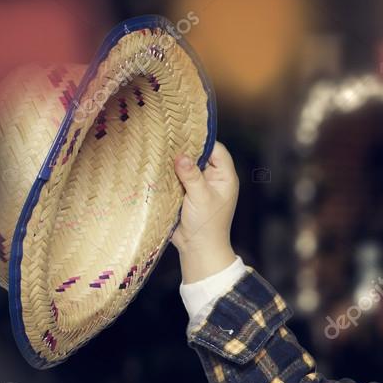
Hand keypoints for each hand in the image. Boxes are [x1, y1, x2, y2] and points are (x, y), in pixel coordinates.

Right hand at [171, 141, 238, 280]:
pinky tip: (156, 165)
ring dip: (175, 161)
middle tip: (168, 137)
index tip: (184, 133)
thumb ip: (192, 176)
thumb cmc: (207, 225)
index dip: (202, 141)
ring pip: (187, 165)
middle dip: (186, 149)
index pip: (216, 150)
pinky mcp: (186, 192)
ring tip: (159, 148)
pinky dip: (169, 172)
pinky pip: (177, 177)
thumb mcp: (201, 198)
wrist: (197, 249)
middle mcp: (213, 178)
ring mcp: (199, 185)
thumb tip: (181, 156)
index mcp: (225, 177)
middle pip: (200, 155)